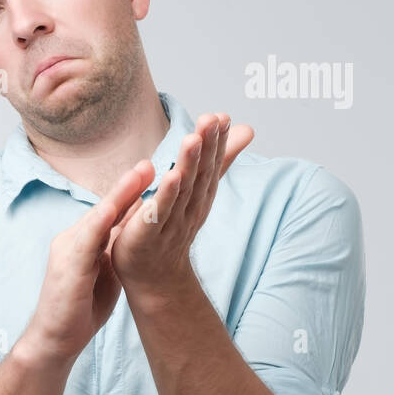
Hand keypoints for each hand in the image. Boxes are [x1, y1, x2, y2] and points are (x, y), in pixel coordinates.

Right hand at [20, 160, 155, 363]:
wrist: (54, 339)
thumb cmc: (80, 309)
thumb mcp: (105, 274)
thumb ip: (115, 251)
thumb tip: (134, 232)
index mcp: (84, 242)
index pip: (109, 213)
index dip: (130, 193)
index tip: (152, 172)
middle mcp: (72, 239)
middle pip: (104, 208)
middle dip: (127, 185)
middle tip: (149, 162)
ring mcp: (67, 250)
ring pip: (97, 216)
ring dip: (118, 194)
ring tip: (139, 174)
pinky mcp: (67, 265)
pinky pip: (86, 238)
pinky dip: (101, 220)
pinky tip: (116, 207)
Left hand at [108, 113, 253, 292]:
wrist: (155, 278)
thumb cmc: (174, 227)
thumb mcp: (197, 190)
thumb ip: (218, 161)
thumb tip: (246, 129)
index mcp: (199, 195)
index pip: (210, 165)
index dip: (217, 142)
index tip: (222, 116)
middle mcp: (189, 208)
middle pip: (200, 174)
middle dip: (206, 146)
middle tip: (211, 119)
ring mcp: (170, 223)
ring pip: (181, 191)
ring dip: (188, 165)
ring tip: (192, 140)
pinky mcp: (147, 236)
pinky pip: (157, 214)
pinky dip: (164, 196)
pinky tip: (169, 177)